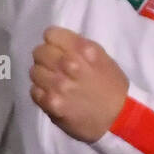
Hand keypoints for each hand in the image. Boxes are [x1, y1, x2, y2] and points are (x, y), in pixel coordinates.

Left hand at [30, 27, 128, 142]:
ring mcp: (58, 84)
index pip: (50, 34)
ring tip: (54, 84)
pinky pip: (34, 91)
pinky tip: (53, 96)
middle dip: (45, 59)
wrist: (119, 119)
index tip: (57, 50)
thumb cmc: (114, 88)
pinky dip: (41, 93)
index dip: (53, 42)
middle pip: (39, 51)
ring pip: (34, 71)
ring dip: (42, 77)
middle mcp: (69, 64)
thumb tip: (57, 45)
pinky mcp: (50, 103)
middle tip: (54, 68)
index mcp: (84, 49)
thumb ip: (79, 48)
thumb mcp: (103, 58)